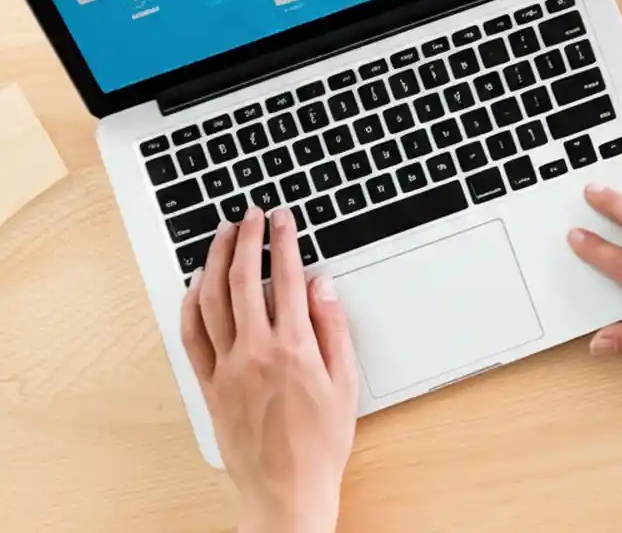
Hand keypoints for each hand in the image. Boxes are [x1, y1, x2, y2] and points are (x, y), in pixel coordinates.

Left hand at [181, 207, 357, 532]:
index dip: (284, 241)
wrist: (287, 489)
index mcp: (295, 349)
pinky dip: (191, 303)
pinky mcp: (210, 385)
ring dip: (216, 261)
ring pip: (213, 300)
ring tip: (223, 235)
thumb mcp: (346, 383)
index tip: (284, 219)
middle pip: (245, 279)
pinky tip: (197, 284)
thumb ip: (334, 329)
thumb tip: (322, 285)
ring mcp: (228, 367)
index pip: (287, 278)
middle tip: (252, 214)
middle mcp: (256, 352)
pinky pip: (192, 335)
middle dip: (248, 239)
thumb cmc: (322, 442)